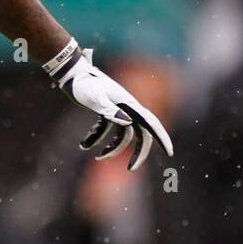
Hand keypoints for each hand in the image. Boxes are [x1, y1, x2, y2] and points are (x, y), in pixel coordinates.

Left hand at [53, 47, 172, 170]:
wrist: (72, 73)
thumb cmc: (83, 83)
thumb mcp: (94, 97)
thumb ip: (109, 110)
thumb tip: (129, 123)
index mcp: (128, 104)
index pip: (150, 122)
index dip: (162, 137)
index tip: (170, 152)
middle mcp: (127, 108)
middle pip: (140, 134)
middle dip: (138, 153)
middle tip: (130, 170)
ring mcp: (117, 110)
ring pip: (123, 136)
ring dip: (112, 149)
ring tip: (97, 158)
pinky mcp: (106, 112)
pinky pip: (108, 130)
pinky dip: (97, 138)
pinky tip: (83, 145)